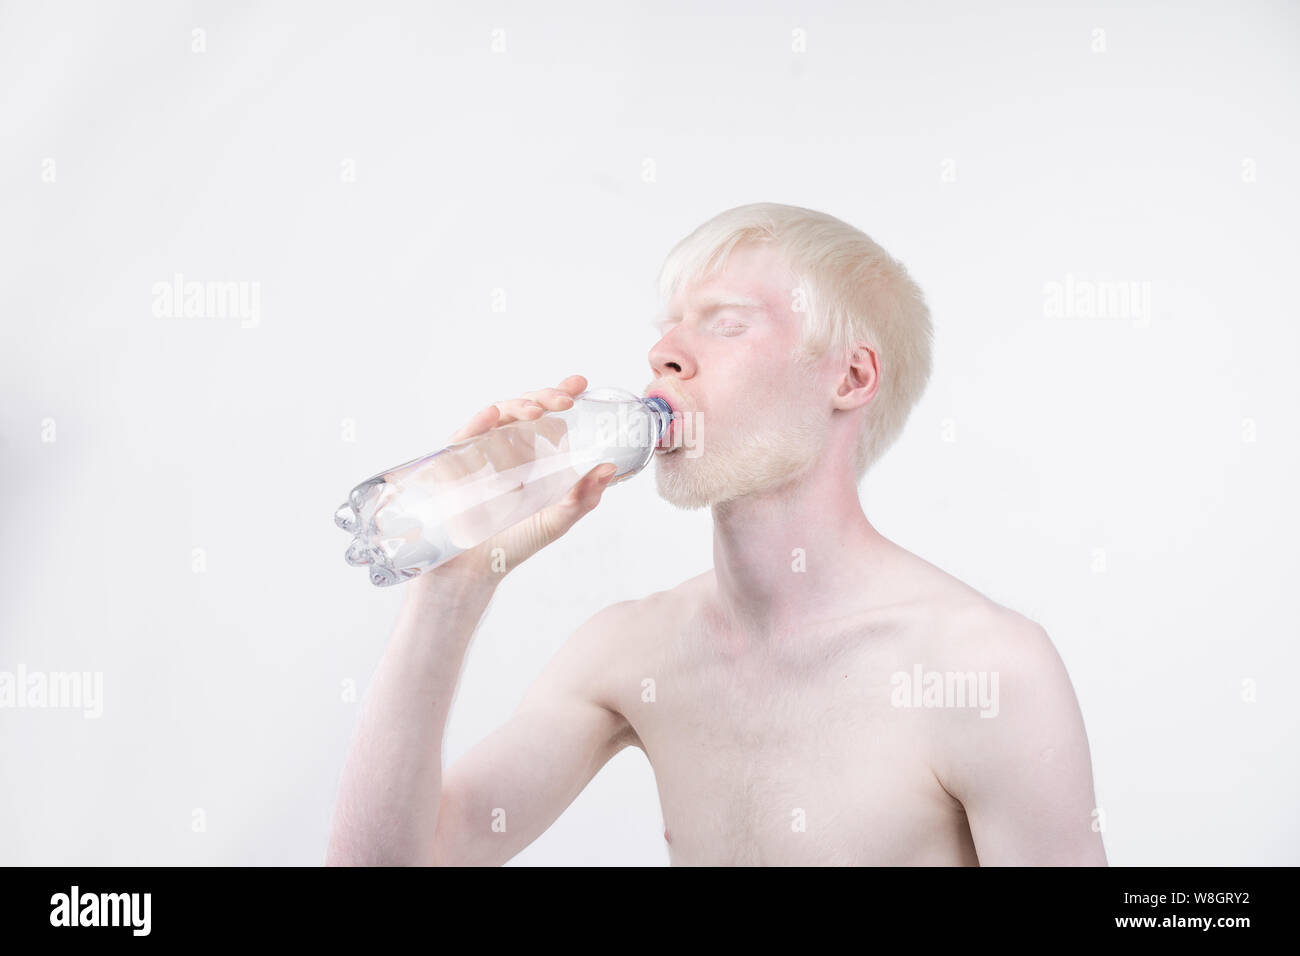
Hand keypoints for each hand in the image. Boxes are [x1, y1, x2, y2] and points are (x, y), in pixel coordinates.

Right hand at [423, 374, 617, 579]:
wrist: (473, 572)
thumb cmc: (513, 543)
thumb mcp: (556, 520)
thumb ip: (583, 498)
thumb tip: (610, 469)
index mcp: (531, 454)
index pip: (547, 416)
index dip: (560, 394)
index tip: (580, 384)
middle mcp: (505, 447)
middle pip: (524, 409)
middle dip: (545, 397)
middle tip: (566, 398)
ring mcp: (479, 452)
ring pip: (498, 415)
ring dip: (518, 406)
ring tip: (538, 410)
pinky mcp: (453, 464)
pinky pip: (464, 436)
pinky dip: (477, 422)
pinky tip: (492, 415)